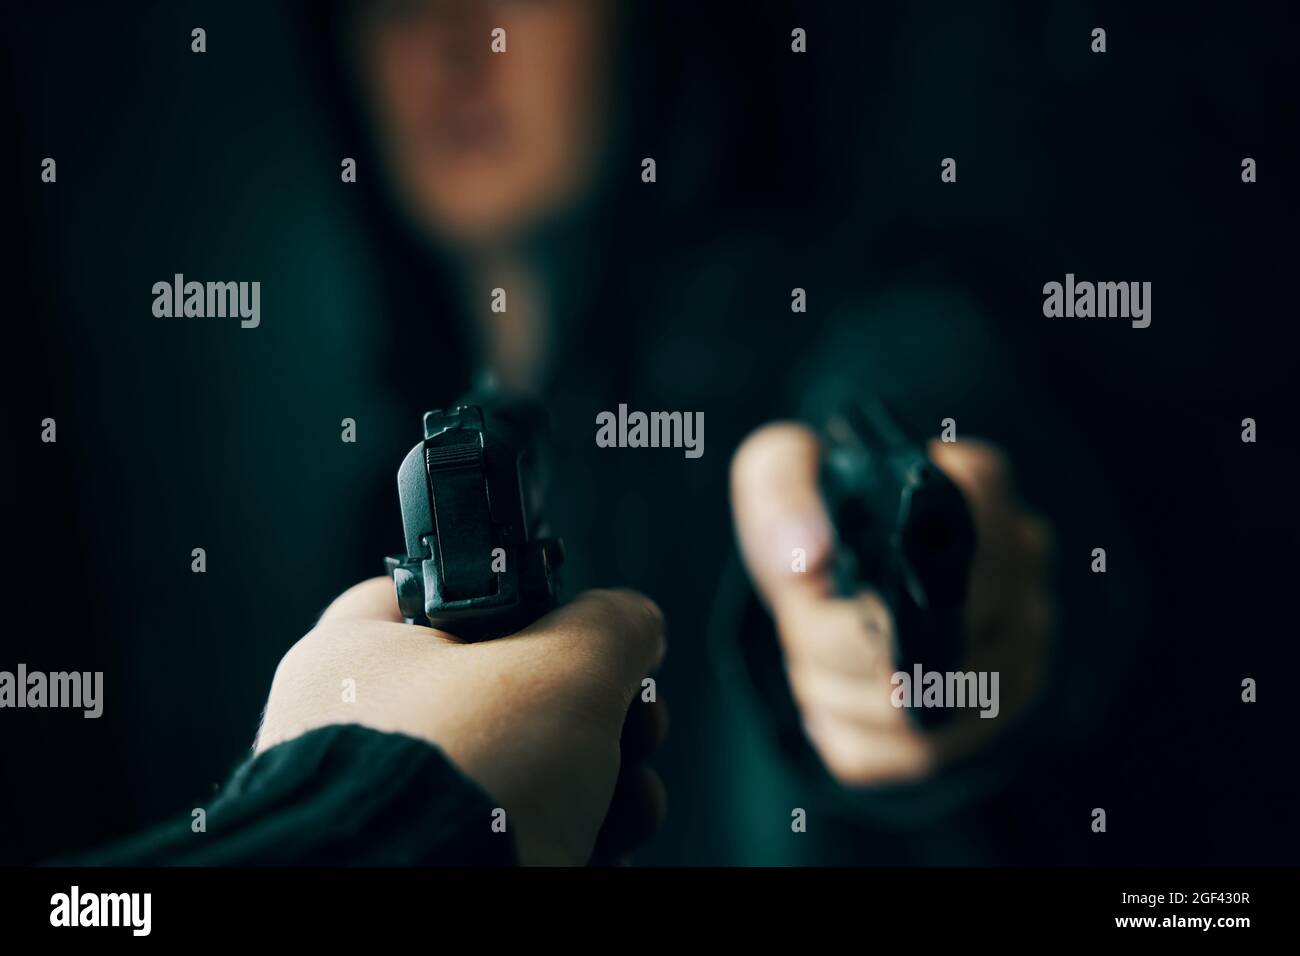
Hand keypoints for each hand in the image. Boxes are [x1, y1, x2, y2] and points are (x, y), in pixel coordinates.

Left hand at [257, 579, 667, 865]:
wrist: (425, 924)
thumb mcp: (565, 666)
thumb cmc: (462, 780)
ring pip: (523, 771)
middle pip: (510, 693)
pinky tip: (607, 847)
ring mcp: (397, 804)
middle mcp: (365, 729)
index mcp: (362, 654)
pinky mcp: (430, 862)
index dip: (530, 604)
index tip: (584, 631)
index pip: (447, 594)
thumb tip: (634, 624)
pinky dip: (572, 838)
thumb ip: (610, 624)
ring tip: (633, 801)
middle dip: (599, 714)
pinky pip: (514, 835)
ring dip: (603, 782)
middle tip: (636, 723)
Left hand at [730, 423, 1051, 786]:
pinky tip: (828, 702)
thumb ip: (782, 489)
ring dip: (835, 693)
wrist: (842, 555)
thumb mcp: (783, 469)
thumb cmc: (819, 506)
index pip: (960, 537)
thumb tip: (808, 556)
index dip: (873, 580)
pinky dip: (851, 735)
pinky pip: (916, 755)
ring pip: (918, 712)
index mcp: (975, 490)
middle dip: (832, 644)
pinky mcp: (999, 710)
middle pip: (924, 645)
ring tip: (809, 658)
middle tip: (798, 620)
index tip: (816, 583)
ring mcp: (1020, 644)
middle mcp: (1020, 567)